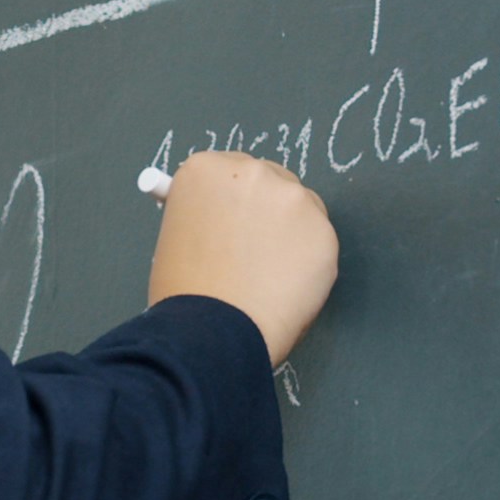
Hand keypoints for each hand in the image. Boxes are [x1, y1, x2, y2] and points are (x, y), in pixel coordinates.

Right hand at [144, 151, 336, 366]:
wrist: (212, 329)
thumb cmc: (183, 290)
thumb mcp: (176, 236)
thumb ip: (205, 216)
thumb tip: (226, 219)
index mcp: (206, 169)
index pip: (227, 172)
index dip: (230, 202)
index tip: (230, 225)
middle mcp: (252, 172)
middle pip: (268, 180)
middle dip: (264, 210)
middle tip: (253, 251)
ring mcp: (293, 199)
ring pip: (298, 209)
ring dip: (289, 232)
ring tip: (268, 276)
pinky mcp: (323, 232)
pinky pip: (316, 242)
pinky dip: (306, 262)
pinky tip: (285, 288)